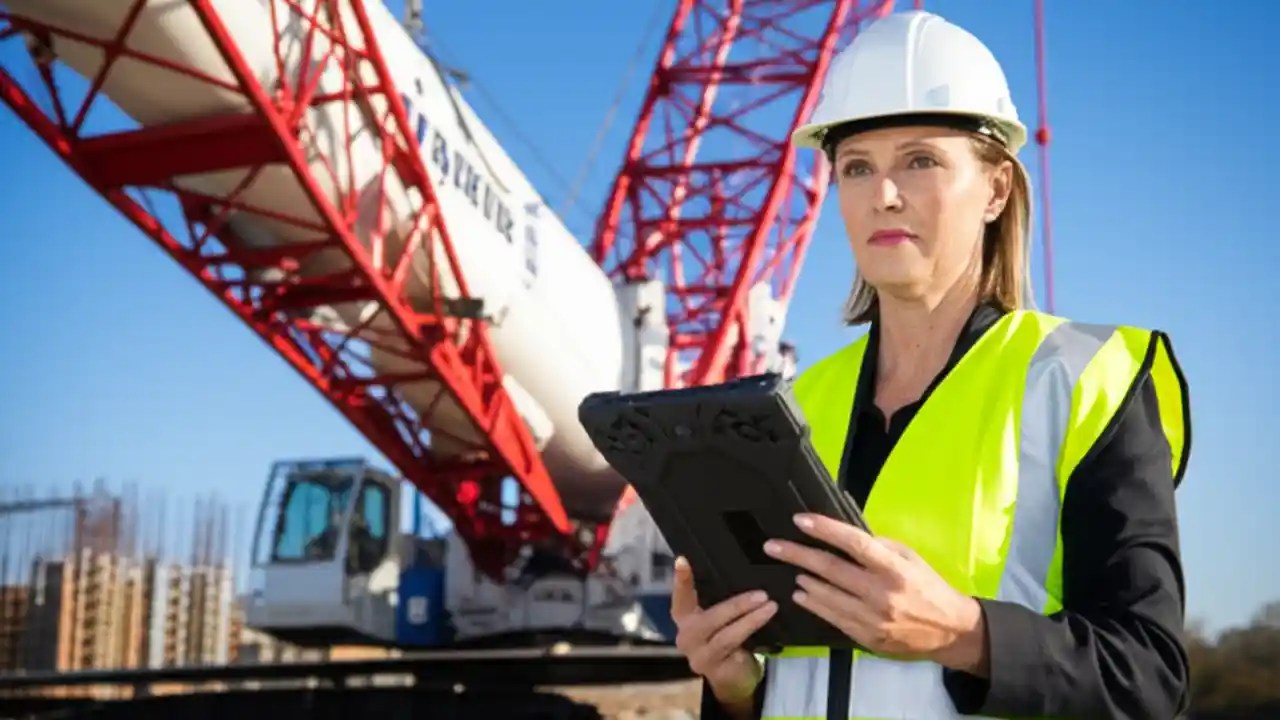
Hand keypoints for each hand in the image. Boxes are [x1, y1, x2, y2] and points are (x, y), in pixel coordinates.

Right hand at [670, 555, 776, 707]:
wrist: (731, 679)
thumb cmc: (726, 639)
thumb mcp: (719, 619)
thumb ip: (720, 601)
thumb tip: (742, 571)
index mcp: (684, 618)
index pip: (680, 597)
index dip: (681, 580)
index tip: (682, 560)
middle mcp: (686, 636)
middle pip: (708, 619)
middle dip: (736, 605)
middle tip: (761, 594)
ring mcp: (700, 656)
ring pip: (726, 635)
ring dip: (750, 620)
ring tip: (770, 606)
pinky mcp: (716, 670)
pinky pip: (736, 649)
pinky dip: (752, 633)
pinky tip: (765, 622)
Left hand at [763, 513, 988, 674]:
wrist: (950, 631)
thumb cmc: (929, 588)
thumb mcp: (911, 558)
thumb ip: (880, 547)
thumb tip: (846, 537)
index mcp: (894, 568)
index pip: (854, 543)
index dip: (825, 530)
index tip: (801, 521)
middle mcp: (880, 593)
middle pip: (831, 570)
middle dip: (798, 555)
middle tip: (773, 546)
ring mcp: (871, 618)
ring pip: (826, 596)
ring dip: (804, 580)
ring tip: (790, 569)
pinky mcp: (866, 638)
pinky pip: (833, 618)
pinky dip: (814, 604)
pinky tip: (802, 594)